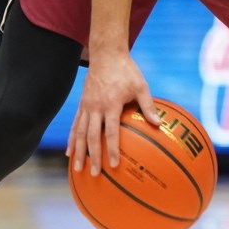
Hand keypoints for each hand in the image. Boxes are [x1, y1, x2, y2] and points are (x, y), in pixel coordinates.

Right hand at [66, 42, 160, 176]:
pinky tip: (70, 153)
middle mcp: (95, 107)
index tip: (114, 164)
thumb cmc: (127, 71)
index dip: (111, 149)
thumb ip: (148, 106)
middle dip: (93, 157)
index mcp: (111, 104)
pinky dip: (71, 140)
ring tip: (77, 169)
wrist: (106, 55)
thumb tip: (159, 125)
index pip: (110, 131)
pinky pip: (75, 125)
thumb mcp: (141, 86)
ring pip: (79, 133)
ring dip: (78, 152)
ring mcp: (86, 106)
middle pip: (91, 137)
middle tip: (95, 174)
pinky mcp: (81, 104)